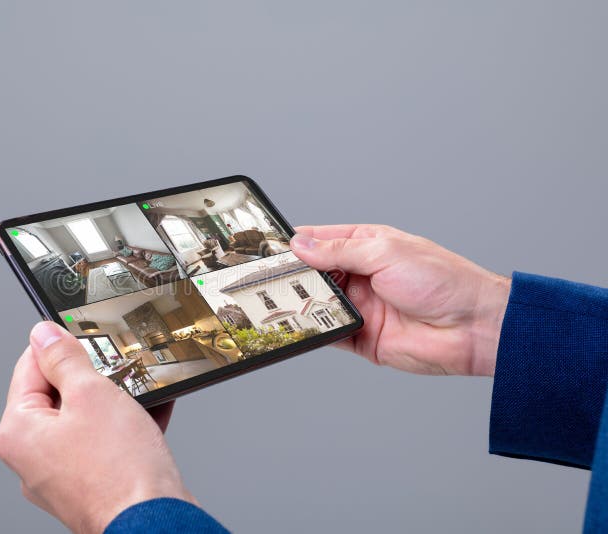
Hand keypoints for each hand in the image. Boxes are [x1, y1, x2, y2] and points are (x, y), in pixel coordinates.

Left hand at [0, 322, 194, 533]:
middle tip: (116, 366)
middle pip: (57, 395)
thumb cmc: (119, 471)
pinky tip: (151, 411)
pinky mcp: (90, 485)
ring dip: (114, 400)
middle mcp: (32, 458)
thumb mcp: (91, 394)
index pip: (29, 368)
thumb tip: (44, 334)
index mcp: (18, 433)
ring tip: (138, 389)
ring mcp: (61, 475)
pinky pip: (103, 443)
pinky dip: (124, 425)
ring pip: (85, 419)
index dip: (59, 346)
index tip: (81, 333)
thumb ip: (64, 359)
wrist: (154, 522)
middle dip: (92, 377)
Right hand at [291, 225, 510, 375]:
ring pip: (319, 302)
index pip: (323, 240)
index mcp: (369, 246)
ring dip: (301, 302)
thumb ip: (339, 250)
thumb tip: (302, 245)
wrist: (473, 328)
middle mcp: (363, 275)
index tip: (271, 247)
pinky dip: (314, 329)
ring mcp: (362, 306)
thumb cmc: (443, 281)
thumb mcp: (385, 253)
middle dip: (294, 275)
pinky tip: (300, 325)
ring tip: (278, 301)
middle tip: (267, 277)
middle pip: (316, 272)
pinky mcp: (363, 336)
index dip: (297, 242)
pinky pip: (330, 331)